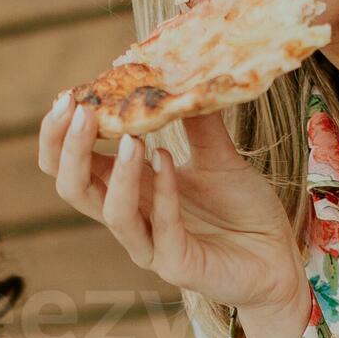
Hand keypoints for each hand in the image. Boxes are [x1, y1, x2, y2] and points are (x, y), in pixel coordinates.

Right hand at [40, 92, 303, 323]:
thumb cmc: (241, 210)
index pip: (74, 164)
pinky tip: (166, 160)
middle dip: (69, 149)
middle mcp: (131, 217)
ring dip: (117, 172)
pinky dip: (163, 192)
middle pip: (74, 188)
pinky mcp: (178, 265)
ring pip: (112, 213)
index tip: (66, 98)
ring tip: (130, 137)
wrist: (278, 257)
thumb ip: (197, 121)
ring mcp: (150, 245)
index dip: (61, 135)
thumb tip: (179, 72)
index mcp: (128, 189)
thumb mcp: (217, 156)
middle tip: (78, 110)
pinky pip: (163, 228)